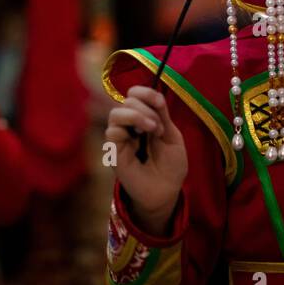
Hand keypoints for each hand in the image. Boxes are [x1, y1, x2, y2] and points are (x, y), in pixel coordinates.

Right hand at [105, 86, 187, 236]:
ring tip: (151, 129)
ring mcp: (120, 138)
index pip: (136, 95)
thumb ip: (162, 117)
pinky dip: (127, 129)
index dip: (146, 93)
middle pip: (127, 100)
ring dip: (136, 115)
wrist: (167, 192)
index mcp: (144, 119)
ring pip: (116, 113)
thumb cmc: (171, 166)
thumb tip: (157, 96)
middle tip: (159, 127)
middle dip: (146, 108)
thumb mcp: (172, 137)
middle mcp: (130, 126)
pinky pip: (111, 131)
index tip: (159, 102)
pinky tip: (140, 140)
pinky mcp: (113, 152)